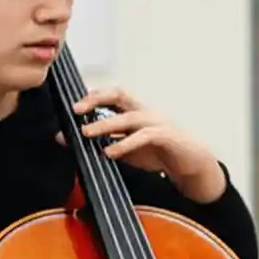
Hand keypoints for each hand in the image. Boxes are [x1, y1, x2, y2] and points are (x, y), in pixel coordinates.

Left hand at [58, 86, 227, 203]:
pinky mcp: (167, 136)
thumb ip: (102, 142)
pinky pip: (144, 137)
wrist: (192, 164)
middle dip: (98, 99)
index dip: (93, 96)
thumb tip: (66, 140)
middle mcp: (147, 112)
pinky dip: (125, 144)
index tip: (73, 106)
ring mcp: (158, 122)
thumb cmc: (160, 153)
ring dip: (106, 124)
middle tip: (76, 110)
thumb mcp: (126, 148)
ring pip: (130, 117)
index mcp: (137, 111)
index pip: (113, 94)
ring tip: (87, 133)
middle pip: (121, 94)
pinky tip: (110, 152)